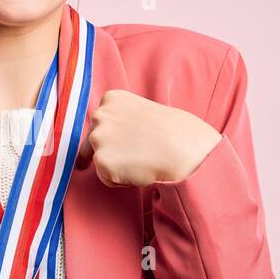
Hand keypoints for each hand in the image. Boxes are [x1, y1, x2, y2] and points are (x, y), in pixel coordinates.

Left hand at [74, 89, 221, 186]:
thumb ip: (120, 120)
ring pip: (99, 161)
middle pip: (95, 142)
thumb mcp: (141, 111)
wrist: (184, 147)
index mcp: (110, 99)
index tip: (132, 137)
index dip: (117, 135)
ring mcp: (98, 138)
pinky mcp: (102, 161)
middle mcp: (99, 115)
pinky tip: (138, 168)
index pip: (101, 123)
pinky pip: (106, 178)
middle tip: (139, 150)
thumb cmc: (171, 131)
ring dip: (117, 165)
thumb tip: (107, 139)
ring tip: (141, 158)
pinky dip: (120, 179)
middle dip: (112, 150)